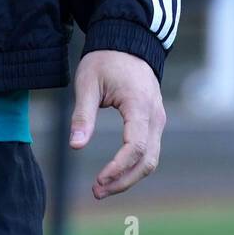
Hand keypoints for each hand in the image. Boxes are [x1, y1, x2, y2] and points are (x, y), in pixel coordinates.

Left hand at [69, 49, 165, 198]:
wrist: (125, 42)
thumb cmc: (104, 61)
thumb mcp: (87, 83)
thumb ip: (82, 115)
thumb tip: (75, 146)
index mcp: (139, 104)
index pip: (136, 146)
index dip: (118, 168)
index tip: (98, 180)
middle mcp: (155, 115)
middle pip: (148, 160)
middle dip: (123, 180)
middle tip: (96, 191)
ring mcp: (158, 119)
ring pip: (151, 159)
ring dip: (129, 177)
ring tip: (101, 188)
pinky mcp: (154, 122)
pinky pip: (149, 150)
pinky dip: (133, 166)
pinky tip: (113, 174)